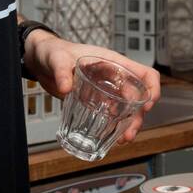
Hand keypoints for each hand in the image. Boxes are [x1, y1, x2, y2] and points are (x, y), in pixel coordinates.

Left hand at [24, 35, 160, 145]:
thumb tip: (66, 88)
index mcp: (113, 62)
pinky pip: (112, 114)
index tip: (147, 105)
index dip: (151, 88)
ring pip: (127, 109)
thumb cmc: (53, 52)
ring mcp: (106, 90)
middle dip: (138, 117)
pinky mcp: (95, 100)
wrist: (41, 61)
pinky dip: (115, 126)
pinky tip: (111, 138)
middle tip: (129, 134)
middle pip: (137, 97)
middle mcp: (114, 77)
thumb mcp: (57, 59)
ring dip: (128, 125)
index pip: (144, 73)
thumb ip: (61, 71)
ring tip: (123, 140)